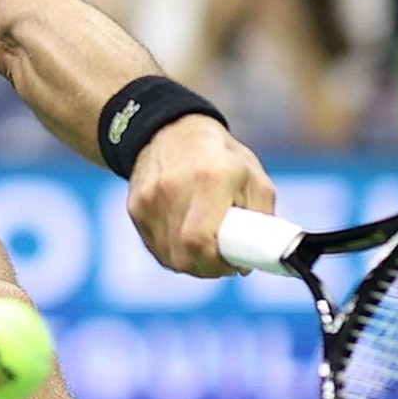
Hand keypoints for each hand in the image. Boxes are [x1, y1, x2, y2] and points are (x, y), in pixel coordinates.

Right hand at [126, 115, 276, 279]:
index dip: (219, 264)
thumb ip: (262, 219)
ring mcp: (149, 200)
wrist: (171, 130)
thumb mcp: (255, 178)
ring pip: (170, 258)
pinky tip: (186, 235)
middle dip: (208, 268)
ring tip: (207, 244)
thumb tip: (256, 258)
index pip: (201, 241)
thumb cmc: (221, 156)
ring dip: (192, 262)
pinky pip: (157, 248)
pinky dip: (174, 251)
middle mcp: (173, 189)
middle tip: (224, 259)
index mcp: (209, 178)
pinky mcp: (135, 208)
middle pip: (184, 257)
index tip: (234, 264)